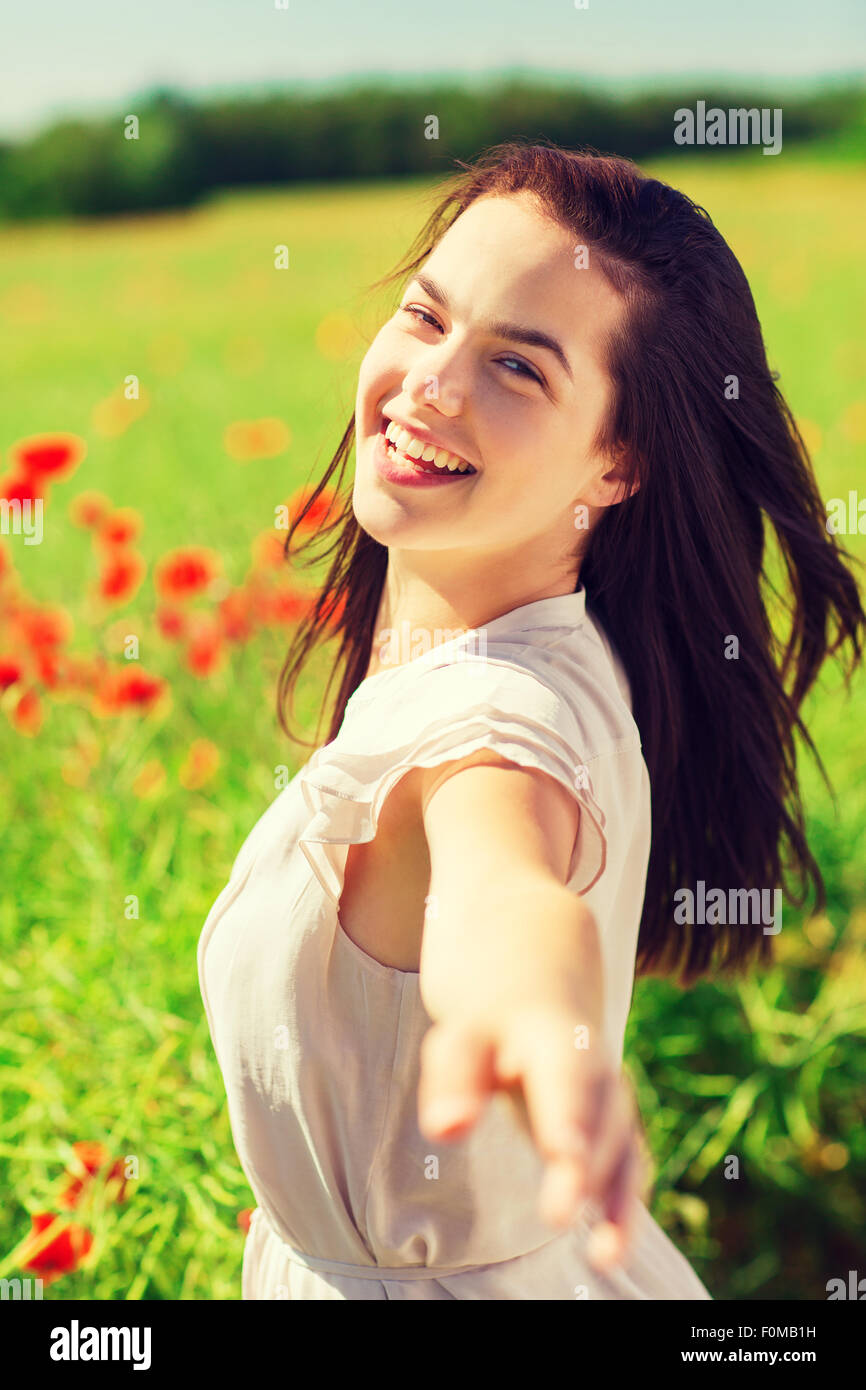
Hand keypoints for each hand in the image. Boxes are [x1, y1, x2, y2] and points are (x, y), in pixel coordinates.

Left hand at [417, 1005, 651, 1271]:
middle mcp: (599, 1073)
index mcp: (559, 1041)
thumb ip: (453, 1080)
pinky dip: (623, 1215)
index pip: (567, 1076)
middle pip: (600, 1119)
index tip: (563, 1154)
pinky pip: (629, 1176)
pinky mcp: (618, 1139)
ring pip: (624, 1151)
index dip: (569, 1114)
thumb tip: (445, 1130)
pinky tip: (609, 1255)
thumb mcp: (462, 1042)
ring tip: (603, 1255)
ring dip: (616, 1202)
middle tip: (559, 1215)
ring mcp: (614, 1107)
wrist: (537, 1009)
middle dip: (585, 1166)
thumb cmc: (489, 1036)